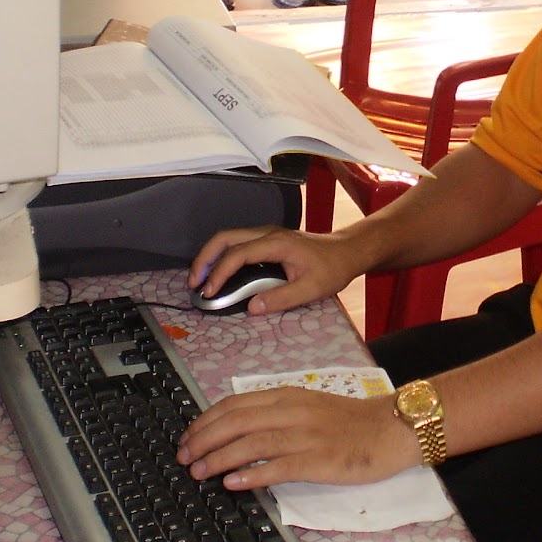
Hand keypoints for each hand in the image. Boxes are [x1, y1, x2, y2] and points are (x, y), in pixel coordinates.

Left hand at [178, 386, 419, 488]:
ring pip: (252, 443)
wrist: (391, 428)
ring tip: (199, 472)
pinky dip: (252, 474)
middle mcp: (292, 412)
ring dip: (219, 458)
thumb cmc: (350, 421)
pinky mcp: (320, 460)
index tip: (187, 437)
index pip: (234, 404)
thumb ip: (276, 414)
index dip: (205, 421)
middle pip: (236, 422)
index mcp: (287, 396)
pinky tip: (233, 483)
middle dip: (203, 440)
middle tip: (183, 458)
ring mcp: (306, 436)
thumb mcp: (309, 406)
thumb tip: (239, 431)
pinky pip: (279, 466)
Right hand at [188, 225, 362, 316]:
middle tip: (194, 283)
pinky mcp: (267, 240)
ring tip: (201, 280)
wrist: (347, 251)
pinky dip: (222, 256)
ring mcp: (266, 235)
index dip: (219, 273)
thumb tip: (252, 307)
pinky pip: (237, 243)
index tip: (210, 292)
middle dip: (204, 258)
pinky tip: (219, 274)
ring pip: (228, 238)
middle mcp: (267, 234)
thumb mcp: (310, 289)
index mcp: (277, 243)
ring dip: (211, 256)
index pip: (238, 254)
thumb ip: (281, 298)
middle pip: (225, 238)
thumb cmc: (332, 268)